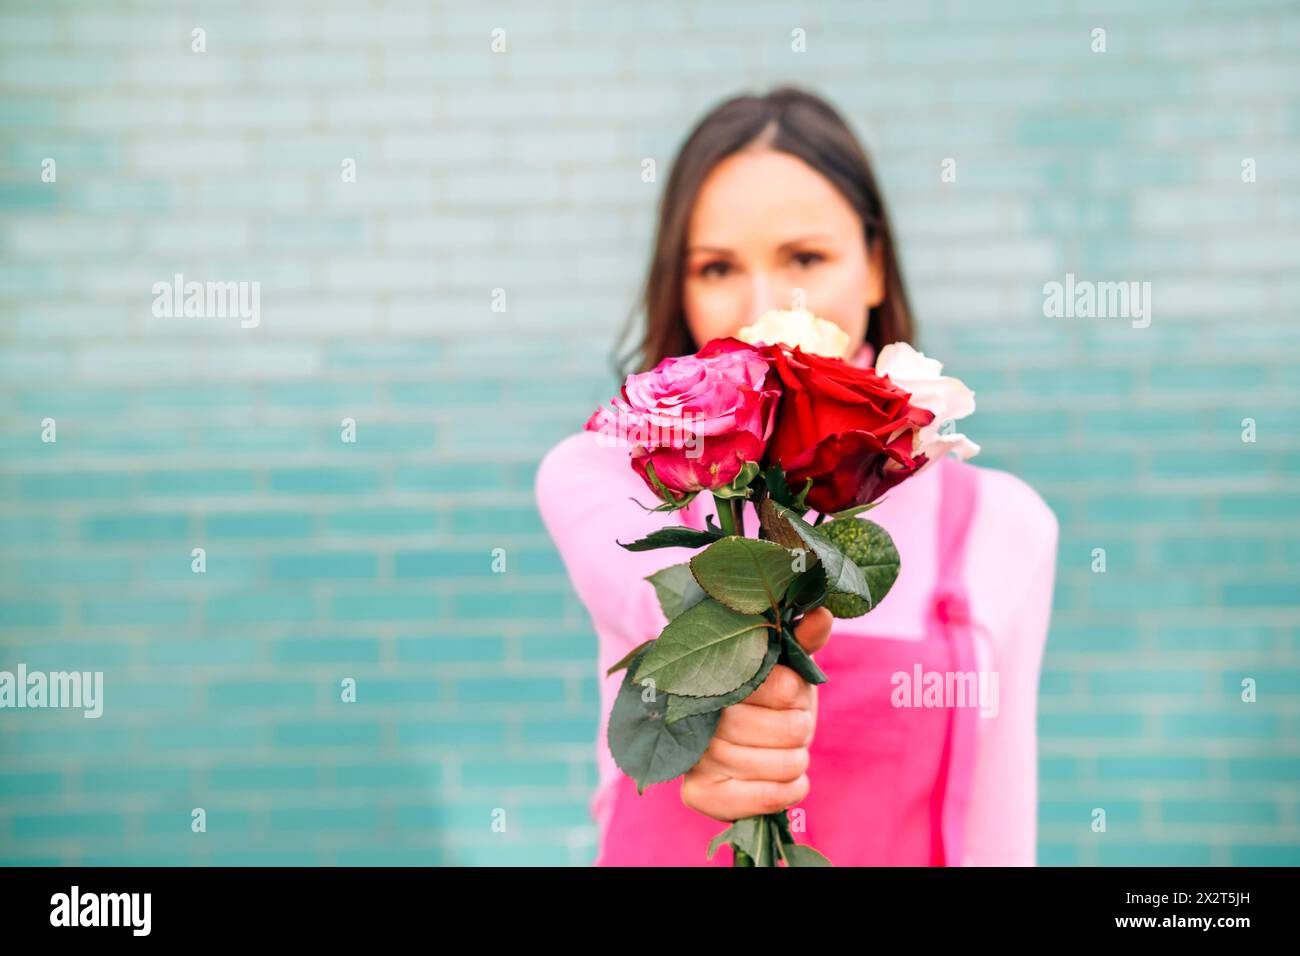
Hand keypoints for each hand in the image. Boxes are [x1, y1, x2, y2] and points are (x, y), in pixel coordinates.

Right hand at [680, 606, 833, 822]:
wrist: (735, 745)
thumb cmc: (766, 697)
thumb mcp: (783, 664)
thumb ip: (801, 638)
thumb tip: (822, 615)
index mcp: (713, 672)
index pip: (782, 687)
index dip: (796, 694)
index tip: (787, 693)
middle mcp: (694, 713)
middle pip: (788, 730)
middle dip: (800, 729)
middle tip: (789, 725)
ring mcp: (693, 756)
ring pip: (781, 765)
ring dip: (796, 760)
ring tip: (784, 751)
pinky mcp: (698, 794)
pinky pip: (766, 798)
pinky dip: (790, 790)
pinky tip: (785, 779)